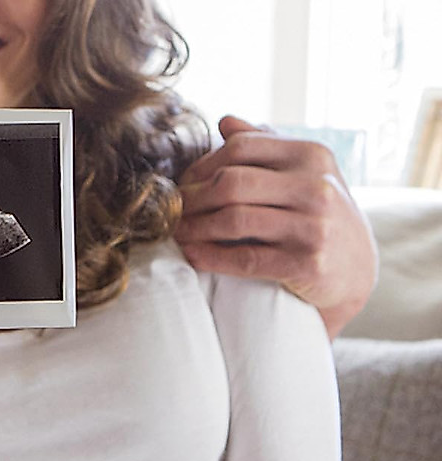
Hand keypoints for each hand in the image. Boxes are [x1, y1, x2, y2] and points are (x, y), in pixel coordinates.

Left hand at [176, 115, 376, 337]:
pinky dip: (211, 257)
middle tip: (173, 212)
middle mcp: (315, 186)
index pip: (241, 147)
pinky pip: (246, 259)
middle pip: (232, 183)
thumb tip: (224, 121)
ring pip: (234, 220)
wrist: (356, 268)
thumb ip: (266, 146)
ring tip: (177, 233)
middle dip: (193, 198)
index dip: (202, 166)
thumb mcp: (303, 174)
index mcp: (311, 155)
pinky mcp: (306, 264)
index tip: (184, 184)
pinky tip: (192, 255)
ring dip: (195, 228)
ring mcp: (312, 226)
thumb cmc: (319, 216)